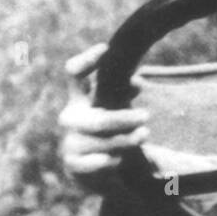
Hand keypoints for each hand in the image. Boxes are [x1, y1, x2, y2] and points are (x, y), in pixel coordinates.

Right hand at [58, 43, 148, 177]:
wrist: (94, 167)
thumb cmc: (108, 129)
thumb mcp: (115, 107)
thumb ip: (123, 93)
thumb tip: (136, 83)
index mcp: (79, 98)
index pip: (73, 74)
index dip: (85, 60)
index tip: (105, 49)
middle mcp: (71, 118)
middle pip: (97, 118)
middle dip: (123, 118)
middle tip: (147, 115)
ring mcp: (70, 142)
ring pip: (100, 141)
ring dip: (125, 139)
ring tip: (144, 135)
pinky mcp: (73, 164)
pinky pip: (93, 162)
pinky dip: (108, 160)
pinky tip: (118, 159)